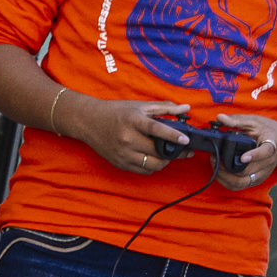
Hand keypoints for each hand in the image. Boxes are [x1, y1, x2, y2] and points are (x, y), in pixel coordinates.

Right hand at [68, 94, 190, 175]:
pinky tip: (154, 158)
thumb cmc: (116, 112)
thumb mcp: (140, 106)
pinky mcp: (120, 163)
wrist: (90, 122)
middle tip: (183, 149)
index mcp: (133, 121)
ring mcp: (123, 153)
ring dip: (164, 161)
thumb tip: (186, 108)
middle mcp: (127, 138)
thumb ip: (165, 108)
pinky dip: (152, 166)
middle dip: (174, 152)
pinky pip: (143, 171)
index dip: (172, 136)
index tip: (186, 140)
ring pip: (152, 165)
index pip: (156, 129)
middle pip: (157, 151)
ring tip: (168, 154)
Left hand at [210, 111, 276, 188]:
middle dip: (227, 167)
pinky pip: (239, 186)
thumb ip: (237, 120)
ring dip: (224, 176)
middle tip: (214, 157)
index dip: (254, 156)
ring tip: (214, 164)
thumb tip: (220, 117)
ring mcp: (261, 173)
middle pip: (247, 171)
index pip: (265, 153)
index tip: (243, 157)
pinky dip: (226, 181)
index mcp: (271, 146)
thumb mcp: (254, 121)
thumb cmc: (267, 131)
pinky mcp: (255, 180)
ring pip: (241, 182)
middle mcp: (267, 163)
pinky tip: (218, 172)